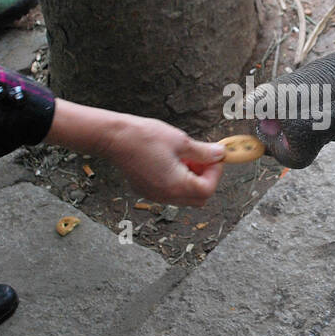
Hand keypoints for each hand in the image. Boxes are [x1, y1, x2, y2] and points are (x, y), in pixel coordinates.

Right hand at [104, 115, 225, 206]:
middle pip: (198, 198)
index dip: (215, 173)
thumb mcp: (181, 141)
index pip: (208, 189)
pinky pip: (169, 193)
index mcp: (176, 185)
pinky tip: (171, 162)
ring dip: (191, 180)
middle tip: (202, 159)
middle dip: (205, 179)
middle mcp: (165, 196)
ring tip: (185, 158)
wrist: (114, 138)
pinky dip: (177, 181)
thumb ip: (203, 152)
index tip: (214, 157)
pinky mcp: (145, 190)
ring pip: (184, 197)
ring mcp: (154, 195)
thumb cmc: (145, 137)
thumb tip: (220, 154)